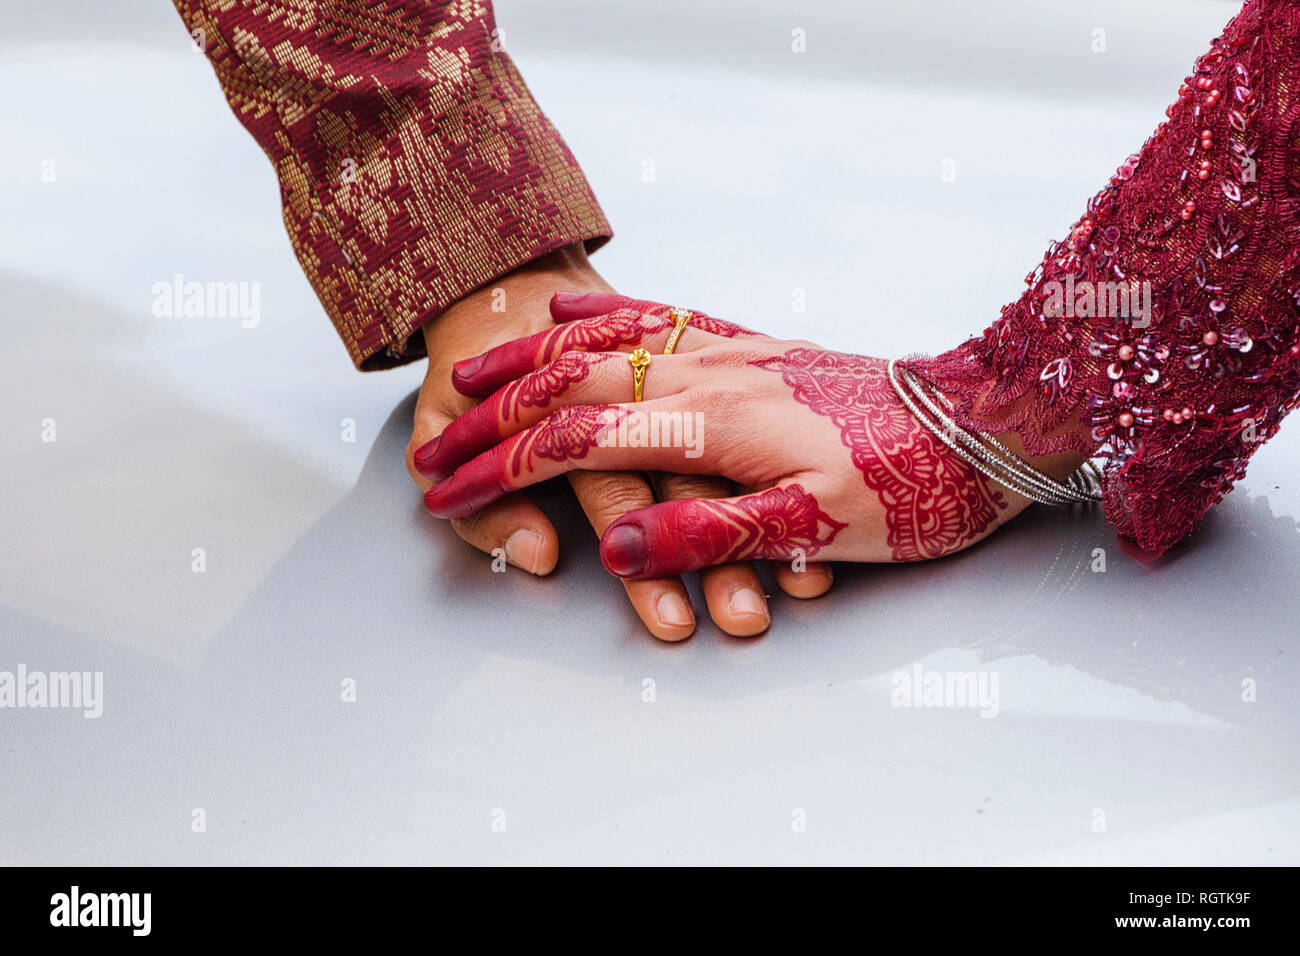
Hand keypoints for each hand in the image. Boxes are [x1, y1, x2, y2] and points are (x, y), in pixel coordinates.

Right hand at [418, 294, 1087, 575]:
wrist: (988, 419)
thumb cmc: (913, 484)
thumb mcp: (816, 528)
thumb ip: (707, 533)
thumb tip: (616, 544)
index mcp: (713, 424)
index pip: (574, 444)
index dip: (501, 473)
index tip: (443, 496)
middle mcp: (708, 376)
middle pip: (568, 391)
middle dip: (488, 426)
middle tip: (430, 453)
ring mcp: (730, 353)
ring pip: (599, 345)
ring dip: (524, 365)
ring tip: (468, 382)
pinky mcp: (754, 346)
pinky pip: (658, 317)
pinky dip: (600, 314)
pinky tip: (571, 312)